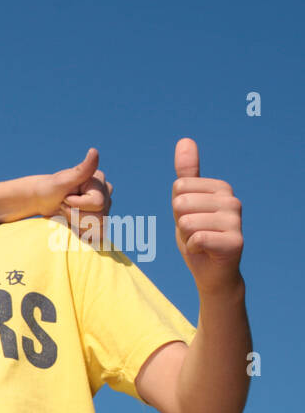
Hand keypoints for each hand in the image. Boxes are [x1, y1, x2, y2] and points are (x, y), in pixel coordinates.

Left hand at [39, 149, 112, 240]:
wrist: (42, 200)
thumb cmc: (50, 188)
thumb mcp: (63, 180)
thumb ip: (82, 169)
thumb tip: (94, 151)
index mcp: (99, 180)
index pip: (98, 203)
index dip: (77, 205)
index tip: (65, 198)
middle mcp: (106, 192)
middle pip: (99, 217)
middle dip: (75, 214)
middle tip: (64, 205)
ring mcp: (105, 207)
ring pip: (98, 226)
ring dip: (77, 222)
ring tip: (67, 212)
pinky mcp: (100, 219)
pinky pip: (97, 233)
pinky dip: (82, 230)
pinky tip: (72, 222)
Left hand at [173, 138, 242, 293]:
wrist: (212, 272)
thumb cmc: (197, 236)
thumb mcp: (185, 203)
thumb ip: (187, 173)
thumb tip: (185, 140)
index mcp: (221, 187)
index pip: (179, 187)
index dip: (177, 209)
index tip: (191, 219)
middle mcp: (233, 200)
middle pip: (180, 203)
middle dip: (180, 223)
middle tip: (195, 233)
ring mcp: (236, 220)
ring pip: (186, 222)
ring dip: (186, 237)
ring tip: (201, 242)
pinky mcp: (235, 241)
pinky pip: (196, 238)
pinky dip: (194, 249)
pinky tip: (206, 251)